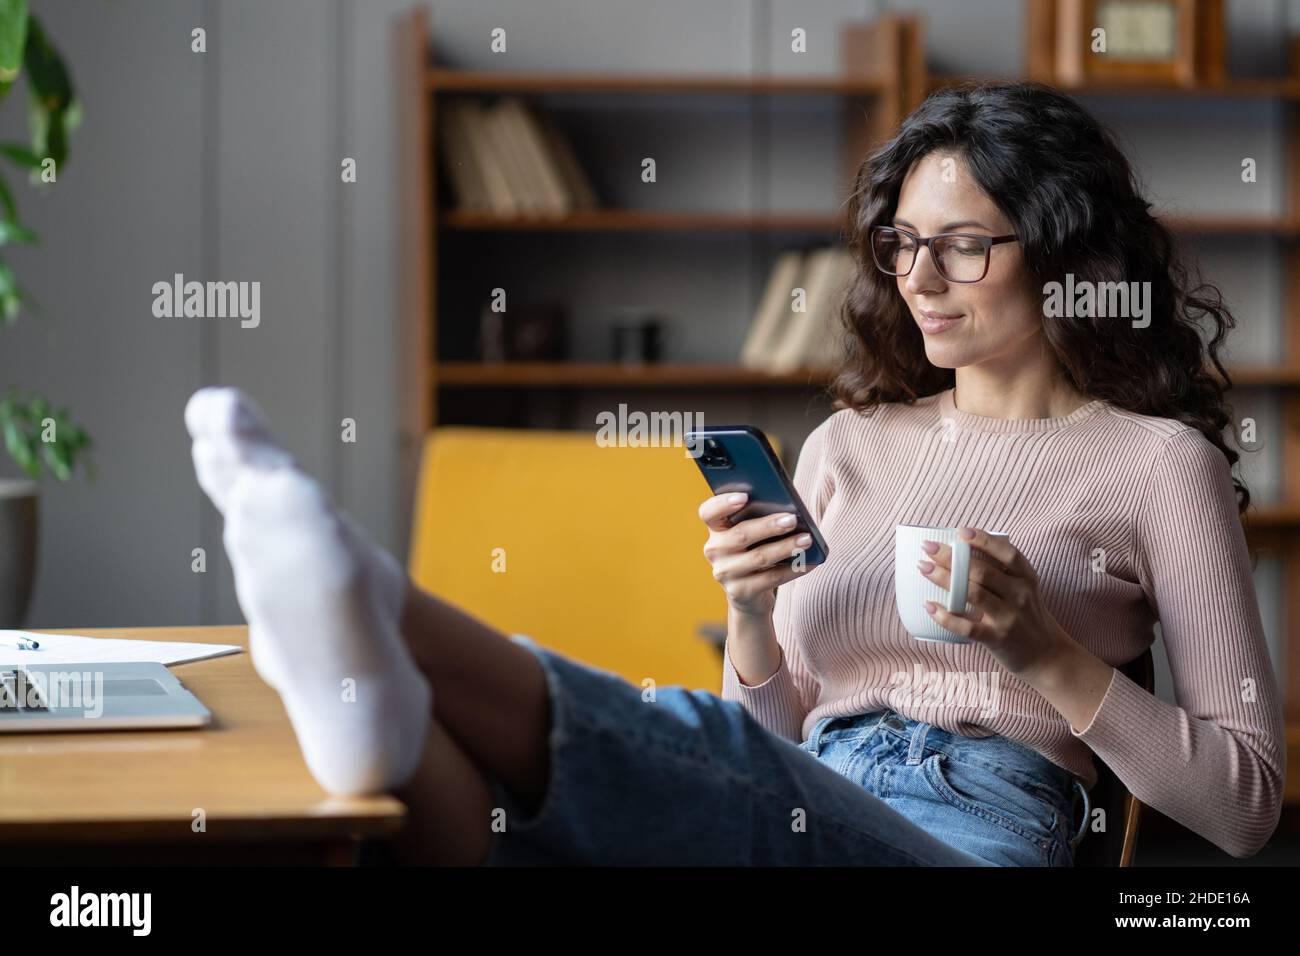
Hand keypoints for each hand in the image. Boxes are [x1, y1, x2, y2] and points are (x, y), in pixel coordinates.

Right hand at [698, 492, 818, 616]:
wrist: (749, 595)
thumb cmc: (755, 552)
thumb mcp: (752, 536)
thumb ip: (759, 519)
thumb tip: (788, 510)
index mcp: (716, 530)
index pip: (708, 512)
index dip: (723, 503)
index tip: (744, 496)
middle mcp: (715, 550)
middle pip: (741, 534)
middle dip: (768, 526)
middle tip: (792, 519)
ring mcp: (726, 573)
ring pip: (758, 557)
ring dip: (786, 547)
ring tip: (806, 540)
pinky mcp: (740, 592)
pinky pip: (771, 579)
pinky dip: (793, 570)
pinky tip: (809, 562)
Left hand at [916, 527, 1069, 679]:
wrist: (1047, 656)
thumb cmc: (1027, 617)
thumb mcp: (1025, 590)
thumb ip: (1002, 573)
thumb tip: (962, 552)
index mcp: (1027, 578)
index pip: (1007, 553)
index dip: (984, 540)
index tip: (960, 532)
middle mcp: (1020, 595)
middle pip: (982, 571)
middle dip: (951, 557)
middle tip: (928, 547)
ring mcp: (1009, 617)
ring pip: (972, 593)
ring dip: (944, 578)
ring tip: (924, 568)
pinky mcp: (997, 638)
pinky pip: (967, 626)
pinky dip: (946, 616)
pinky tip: (929, 606)